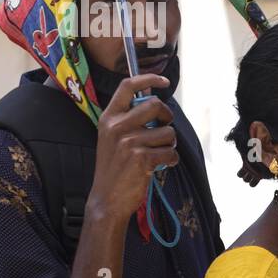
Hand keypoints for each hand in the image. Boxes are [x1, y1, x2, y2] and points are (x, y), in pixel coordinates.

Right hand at [89, 74, 177, 220]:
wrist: (106, 199)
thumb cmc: (114, 169)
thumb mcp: (112, 138)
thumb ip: (128, 120)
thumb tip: (155, 104)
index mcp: (108, 118)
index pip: (127, 87)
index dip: (148, 78)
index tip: (164, 81)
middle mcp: (117, 126)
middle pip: (155, 105)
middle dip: (167, 117)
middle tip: (164, 130)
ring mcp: (129, 142)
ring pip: (168, 133)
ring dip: (169, 145)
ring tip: (157, 155)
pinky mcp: (141, 158)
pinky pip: (170, 152)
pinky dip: (170, 160)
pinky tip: (159, 166)